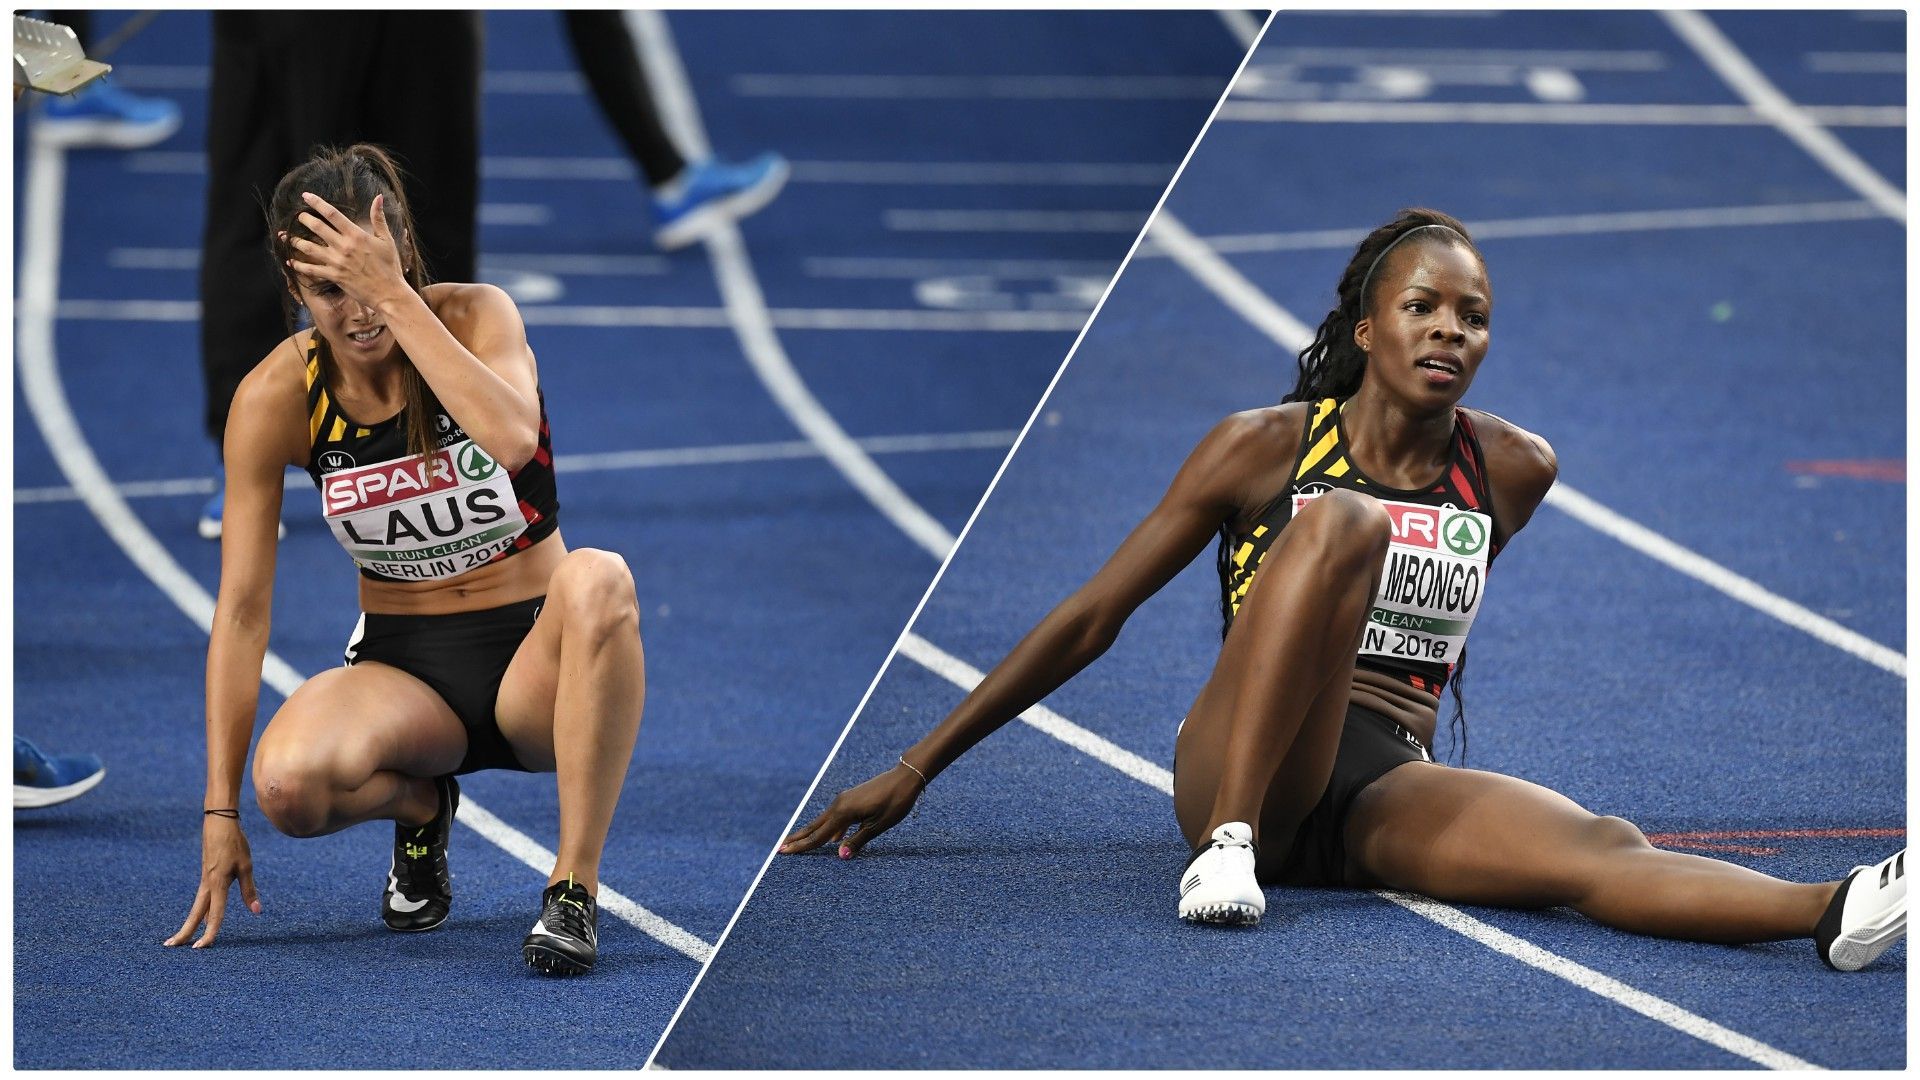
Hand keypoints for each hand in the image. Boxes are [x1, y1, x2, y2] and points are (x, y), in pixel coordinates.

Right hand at [164, 815, 261, 947]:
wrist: (219, 822)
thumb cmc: (235, 843)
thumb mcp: (246, 866)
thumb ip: (249, 890)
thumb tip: (256, 912)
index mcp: (217, 884)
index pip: (215, 914)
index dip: (210, 932)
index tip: (202, 948)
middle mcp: (207, 885)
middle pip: (196, 914)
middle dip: (185, 931)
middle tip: (171, 947)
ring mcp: (205, 880)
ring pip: (198, 907)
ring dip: (190, 923)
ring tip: (181, 938)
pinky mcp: (206, 876)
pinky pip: (203, 898)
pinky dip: (200, 911)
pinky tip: (201, 918)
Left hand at [282, 192, 408, 309]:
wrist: (389, 293)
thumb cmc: (390, 266)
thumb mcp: (387, 240)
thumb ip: (379, 218)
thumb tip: (379, 197)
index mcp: (356, 235)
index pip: (332, 214)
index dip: (317, 203)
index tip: (306, 196)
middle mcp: (343, 246)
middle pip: (316, 227)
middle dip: (304, 219)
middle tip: (298, 216)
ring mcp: (337, 262)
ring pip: (309, 248)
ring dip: (295, 241)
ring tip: (286, 236)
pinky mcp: (334, 276)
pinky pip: (311, 270)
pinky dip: (299, 266)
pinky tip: (290, 262)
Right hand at [780, 763, 925, 858]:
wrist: (906, 777)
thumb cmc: (895, 802)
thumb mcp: (879, 825)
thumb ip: (858, 840)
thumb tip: (840, 855)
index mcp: (844, 812)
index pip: (818, 836)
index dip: (801, 846)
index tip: (783, 852)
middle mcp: (839, 804)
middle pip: (814, 826)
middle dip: (798, 839)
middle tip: (780, 848)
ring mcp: (844, 799)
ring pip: (823, 821)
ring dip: (811, 833)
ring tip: (797, 843)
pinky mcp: (851, 798)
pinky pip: (835, 817)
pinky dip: (828, 828)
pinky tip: (832, 839)